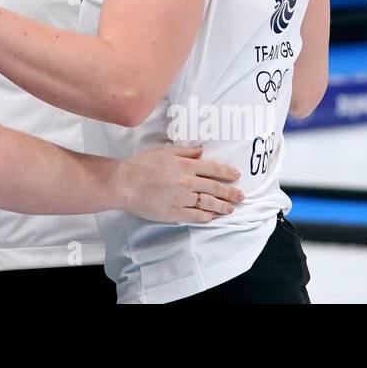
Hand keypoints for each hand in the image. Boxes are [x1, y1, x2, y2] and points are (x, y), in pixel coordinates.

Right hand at [114, 145, 243, 222]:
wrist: (125, 184)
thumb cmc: (141, 165)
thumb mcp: (163, 152)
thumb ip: (185, 151)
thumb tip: (202, 150)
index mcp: (185, 166)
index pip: (213, 169)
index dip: (227, 172)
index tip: (237, 176)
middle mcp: (187, 182)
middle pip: (215, 188)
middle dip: (231, 192)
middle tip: (241, 196)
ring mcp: (182, 199)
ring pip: (209, 203)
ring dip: (222, 206)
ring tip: (230, 208)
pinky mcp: (175, 213)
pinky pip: (196, 216)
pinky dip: (207, 216)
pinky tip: (213, 216)